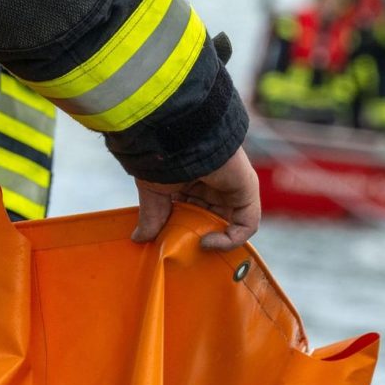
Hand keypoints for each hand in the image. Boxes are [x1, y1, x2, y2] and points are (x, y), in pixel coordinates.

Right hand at [131, 147, 260, 250]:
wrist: (178, 137)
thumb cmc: (163, 157)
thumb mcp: (153, 191)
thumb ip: (152, 216)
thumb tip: (138, 238)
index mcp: (195, 181)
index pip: (195, 213)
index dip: (183, 229)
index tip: (168, 239)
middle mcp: (216, 185)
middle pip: (213, 221)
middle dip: (198, 236)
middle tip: (181, 246)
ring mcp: (233, 189)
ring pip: (230, 225)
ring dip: (213, 240)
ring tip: (193, 245)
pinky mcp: (247, 192)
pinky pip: (246, 225)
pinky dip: (230, 239)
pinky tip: (206, 242)